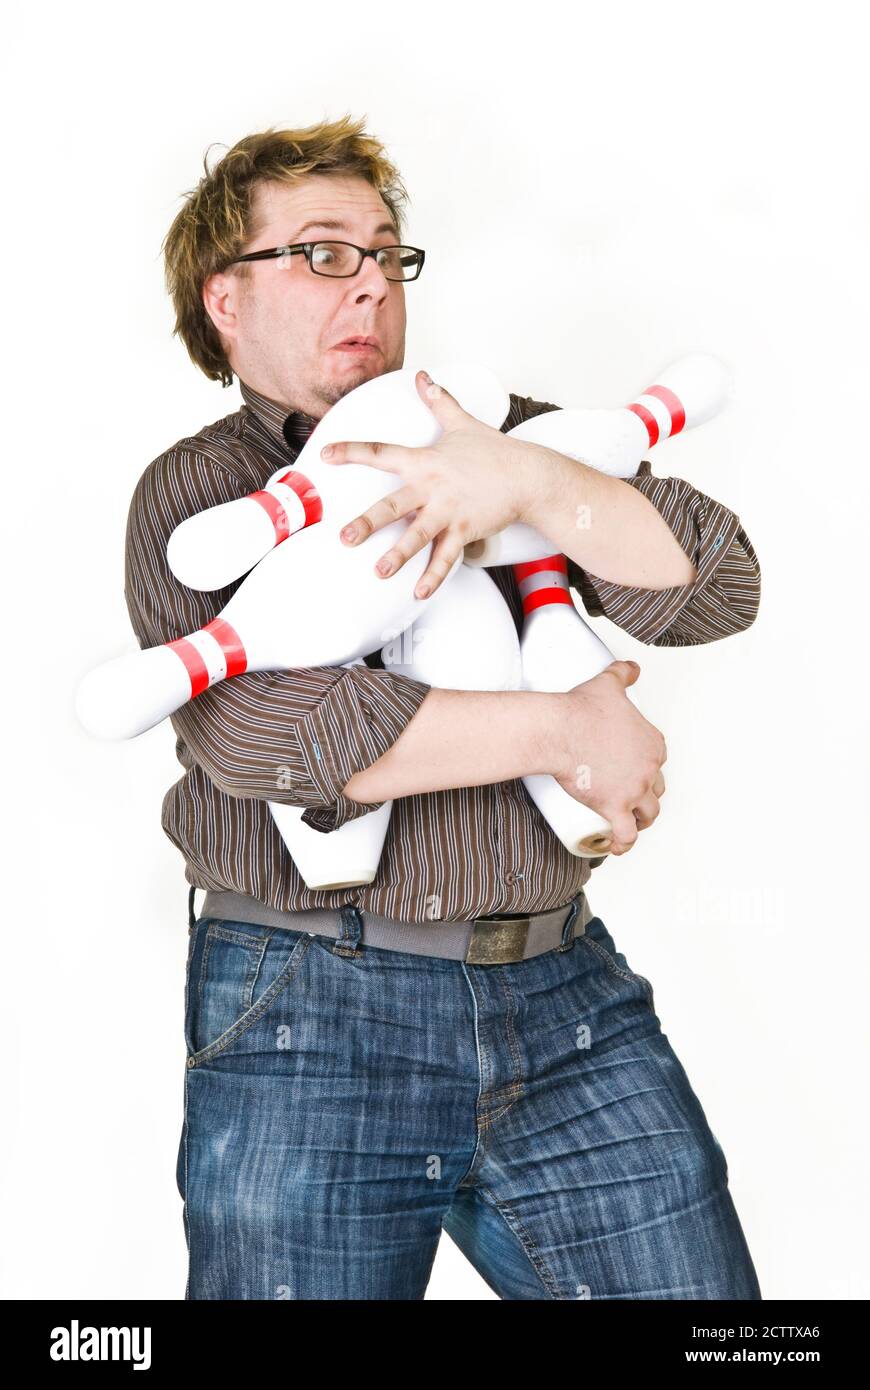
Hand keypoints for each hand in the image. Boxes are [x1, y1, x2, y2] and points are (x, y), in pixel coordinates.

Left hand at [320, 370, 535, 597]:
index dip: (352, 452)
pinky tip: (419, 594)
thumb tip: (424, 376)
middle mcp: (432, 488)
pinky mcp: (465, 530)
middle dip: (367, 522)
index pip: (381, 453)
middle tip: (344, 537)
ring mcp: (449, 512)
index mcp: (425, 461)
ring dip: (398, 556)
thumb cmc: (494, 451)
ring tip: (379, 572)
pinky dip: (434, 576)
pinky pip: (447, 558)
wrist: (528, 476)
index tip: (326, 455)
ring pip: (418, 537)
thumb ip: (439, 401)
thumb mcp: (463, 422)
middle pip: (393, 505)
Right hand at [550, 660, 667, 855]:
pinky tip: (618, 846)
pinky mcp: (615, 807)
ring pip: (648, 813)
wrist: (560, 730)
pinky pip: (626, 834)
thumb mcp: (608, 685)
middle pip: (656, 788)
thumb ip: (623, 674)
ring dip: (641, 819)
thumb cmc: (580, 711)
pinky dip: (624, 843)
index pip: (659, 760)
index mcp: (652, 742)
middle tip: (628, 795)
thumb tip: (632, 668)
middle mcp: (649, 768)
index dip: (646, 767)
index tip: (631, 768)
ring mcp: (634, 790)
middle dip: (645, 793)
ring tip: (628, 820)